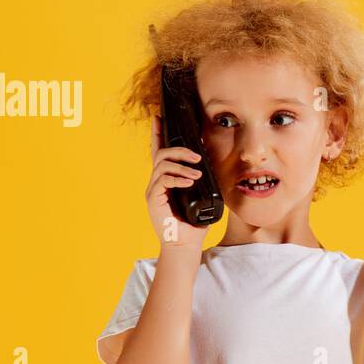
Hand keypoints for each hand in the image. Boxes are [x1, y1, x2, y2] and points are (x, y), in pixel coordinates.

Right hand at [146, 112, 211, 251]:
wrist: (185, 246)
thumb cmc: (193, 224)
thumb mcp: (201, 197)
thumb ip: (202, 182)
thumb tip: (210, 166)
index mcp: (166, 180)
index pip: (159, 152)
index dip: (158, 134)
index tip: (159, 117)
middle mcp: (156, 183)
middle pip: (161, 154)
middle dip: (179, 150)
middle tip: (197, 155)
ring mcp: (153, 191)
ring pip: (162, 165)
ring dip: (181, 165)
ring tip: (197, 173)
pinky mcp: (153, 201)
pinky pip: (162, 181)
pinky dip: (177, 178)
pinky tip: (188, 182)